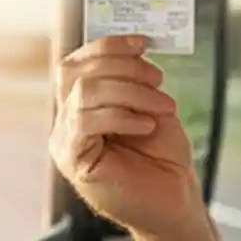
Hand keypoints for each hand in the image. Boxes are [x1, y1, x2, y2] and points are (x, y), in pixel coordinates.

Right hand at [49, 34, 200, 235]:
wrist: (174, 197)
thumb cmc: (162, 154)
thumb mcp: (150, 105)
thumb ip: (134, 80)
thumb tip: (135, 48)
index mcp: (82, 103)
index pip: (77, 63)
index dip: (107, 46)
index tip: (143, 42)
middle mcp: (67, 119)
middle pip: (76, 72)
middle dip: (122, 66)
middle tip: (158, 78)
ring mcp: (66, 139)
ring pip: (86, 92)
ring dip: (132, 92)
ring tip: (164, 106)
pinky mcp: (73, 159)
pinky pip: (86, 122)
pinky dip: (121, 116)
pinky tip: (147, 126)